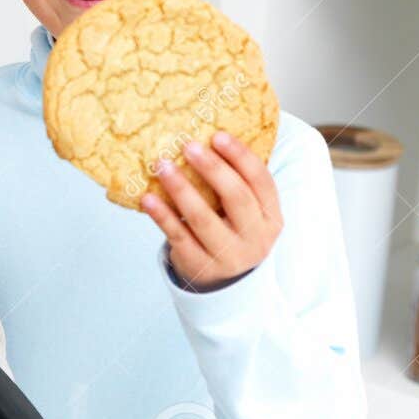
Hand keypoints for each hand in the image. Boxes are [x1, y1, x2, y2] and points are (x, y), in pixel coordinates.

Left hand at [139, 130, 280, 290]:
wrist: (227, 283)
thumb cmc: (233, 230)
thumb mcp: (249, 212)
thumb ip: (237, 181)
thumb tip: (208, 135)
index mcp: (271, 217)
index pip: (261, 181)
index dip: (241, 156)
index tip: (218, 135)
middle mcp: (255, 237)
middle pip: (236, 198)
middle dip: (212, 169)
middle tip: (188, 145)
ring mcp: (227, 255)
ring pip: (203, 218)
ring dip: (181, 188)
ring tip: (162, 165)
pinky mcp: (199, 264)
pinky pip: (178, 235)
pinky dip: (162, 215)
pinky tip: (147, 197)